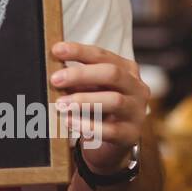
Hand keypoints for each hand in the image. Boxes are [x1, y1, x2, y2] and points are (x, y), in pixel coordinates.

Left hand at [50, 41, 149, 175]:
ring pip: (114, 101)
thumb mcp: (90, 88)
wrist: (113, 140)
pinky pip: (110, 130)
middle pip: (112, 74)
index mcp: (126, 70)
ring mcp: (136, 112)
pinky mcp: (131, 134)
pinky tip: (69, 122)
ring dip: (83, 101)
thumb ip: (77, 79)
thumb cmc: (99, 106)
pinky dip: (87, 125)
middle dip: (81, 75)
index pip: (102, 55)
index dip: (79, 51)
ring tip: (60, 104)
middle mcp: (136, 88)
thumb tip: (54, 72)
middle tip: (55, 79)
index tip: (56, 50)